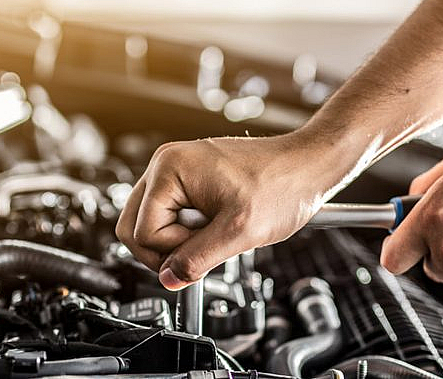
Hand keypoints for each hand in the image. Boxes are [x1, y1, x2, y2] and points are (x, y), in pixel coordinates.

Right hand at [116, 132, 343, 289]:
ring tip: (213, 233)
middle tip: (202, 250)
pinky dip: (188, 229)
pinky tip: (215, 225)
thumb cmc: (282, 184)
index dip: (172, 251)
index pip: (142, 232)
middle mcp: (167, 164)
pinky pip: (170, 215)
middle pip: (135, 226)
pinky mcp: (189, 180)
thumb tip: (169, 279)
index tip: (204, 246)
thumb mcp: (239, 232)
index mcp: (170, 168)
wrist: (307, 166)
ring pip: (151, 222)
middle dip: (166, 249)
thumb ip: (197, 259)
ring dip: (179, 239)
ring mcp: (177, 171)